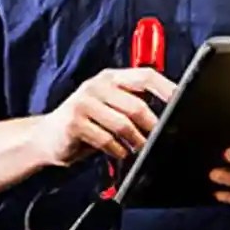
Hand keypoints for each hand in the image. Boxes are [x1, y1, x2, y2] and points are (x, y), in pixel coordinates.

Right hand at [31, 68, 177, 166]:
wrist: (46, 137)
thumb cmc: (85, 123)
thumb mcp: (109, 107)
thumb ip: (132, 104)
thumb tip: (168, 115)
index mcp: (111, 78)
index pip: (145, 76)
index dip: (166, 88)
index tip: (183, 101)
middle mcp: (97, 86)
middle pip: (136, 105)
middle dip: (152, 127)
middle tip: (158, 140)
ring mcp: (84, 102)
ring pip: (122, 124)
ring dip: (135, 142)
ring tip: (138, 150)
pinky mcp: (74, 122)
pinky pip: (105, 139)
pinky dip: (116, 151)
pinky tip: (117, 153)